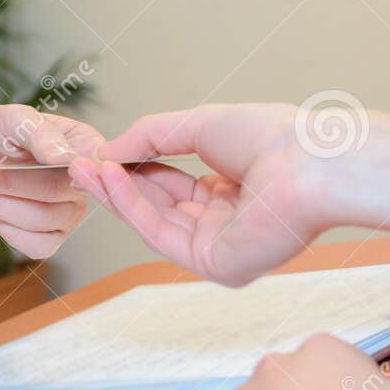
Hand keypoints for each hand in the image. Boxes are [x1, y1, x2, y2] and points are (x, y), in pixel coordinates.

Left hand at [0, 105, 104, 259]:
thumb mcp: (6, 119)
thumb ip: (36, 131)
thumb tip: (65, 156)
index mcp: (83, 142)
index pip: (97, 160)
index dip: (80, 168)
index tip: (53, 162)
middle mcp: (85, 180)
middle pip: (56, 191)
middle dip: (5, 184)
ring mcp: (72, 211)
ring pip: (42, 220)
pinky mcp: (55, 237)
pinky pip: (37, 245)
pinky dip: (3, 228)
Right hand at [69, 103, 332, 285]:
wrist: (309, 162)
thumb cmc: (274, 138)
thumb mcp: (198, 125)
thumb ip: (151, 136)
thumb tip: (107, 151)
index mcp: (233, 191)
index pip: (172, 184)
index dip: (135, 169)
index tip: (101, 156)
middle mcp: (227, 223)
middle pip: (158, 206)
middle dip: (118, 184)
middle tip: (80, 163)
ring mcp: (221, 247)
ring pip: (154, 222)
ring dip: (116, 194)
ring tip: (86, 167)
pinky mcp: (216, 265)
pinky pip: (162, 235)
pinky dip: (132, 206)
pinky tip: (111, 179)